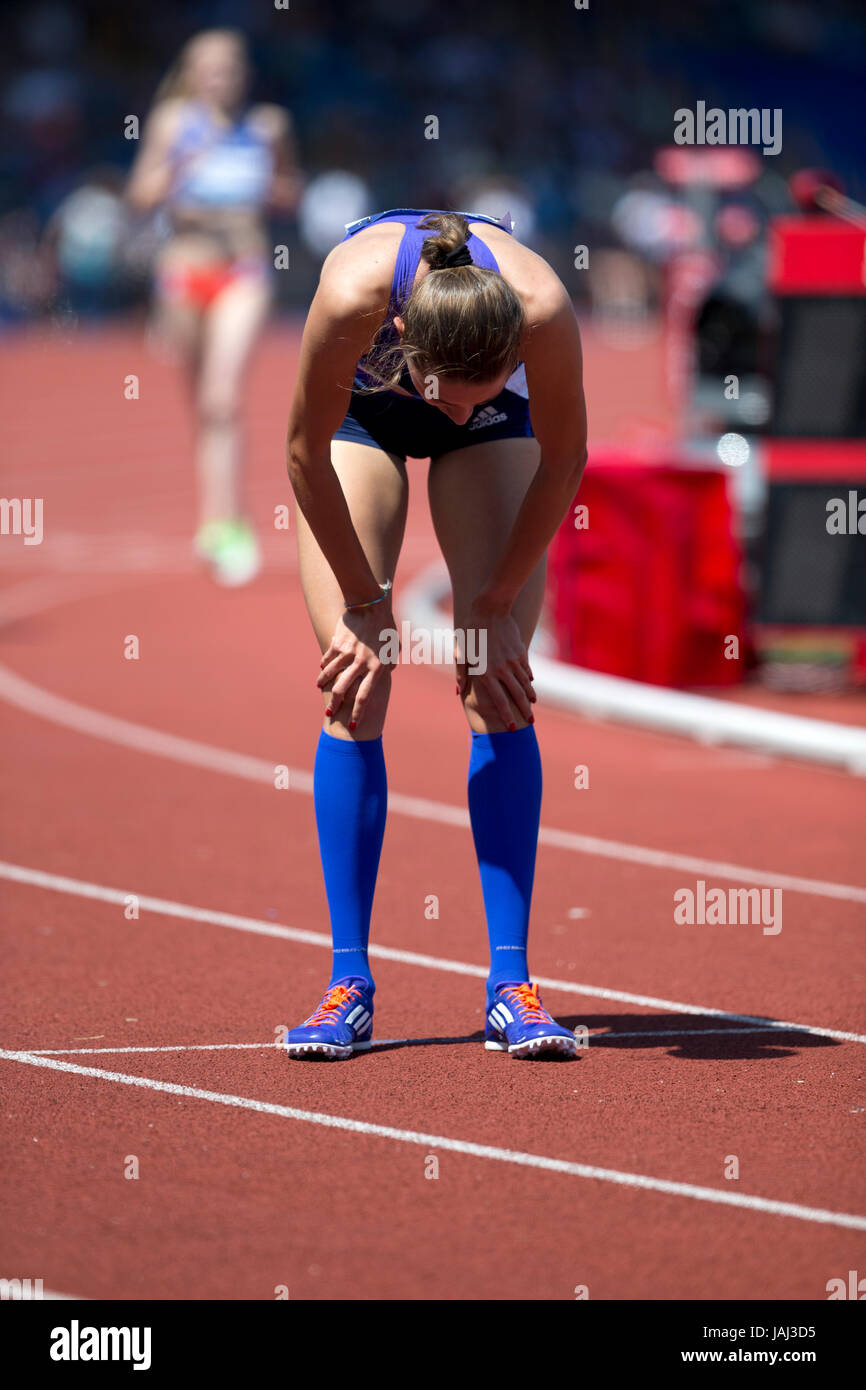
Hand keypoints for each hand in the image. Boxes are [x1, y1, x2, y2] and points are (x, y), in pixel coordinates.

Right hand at [317, 603, 396, 730]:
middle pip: (343, 690)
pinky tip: (322, 668)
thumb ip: (390, 663)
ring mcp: (348, 653)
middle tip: (329, 714)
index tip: (353, 725)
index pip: (365, 696)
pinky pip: (328, 659)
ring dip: (324, 683)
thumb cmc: (385, 627)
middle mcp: (362, 662)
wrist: (371, 605)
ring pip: (330, 674)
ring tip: (320, 687)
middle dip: (335, 705)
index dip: (358, 712)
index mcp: (377, 667)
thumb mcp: (394, 647)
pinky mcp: (338, 643)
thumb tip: (387, 673)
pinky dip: (324, 665)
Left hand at [460, 598, 535, 728]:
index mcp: (486, 673)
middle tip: (530, 722)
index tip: (511, 727)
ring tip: (532, 706)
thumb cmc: (470, 632)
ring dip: (529, 696)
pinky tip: (530, 685)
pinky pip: (526, 669)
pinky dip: (529, 679)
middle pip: (517, 695)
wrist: (489, 609)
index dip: (506, 716)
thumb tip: (459, 692)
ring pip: (525, 683)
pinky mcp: (520, 651)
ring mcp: (514, 661)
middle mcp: (502, 669)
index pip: (500, 700)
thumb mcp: (461, 653)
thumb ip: (461, 674)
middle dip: (524, 711)